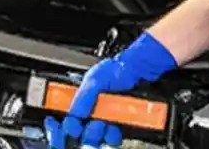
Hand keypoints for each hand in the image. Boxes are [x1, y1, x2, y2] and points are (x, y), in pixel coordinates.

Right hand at [42, 31, 175, 146]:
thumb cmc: (117, 70)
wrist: (139, 72)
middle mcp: (92, 112)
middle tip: (94, 122)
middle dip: (85, 130)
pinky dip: (113, 135)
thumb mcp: (94, 79)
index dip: (69, 124)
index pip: (69, 118)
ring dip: (99, 133)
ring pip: (96, 138)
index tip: (72, 126)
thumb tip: (74, 114)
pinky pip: (112, 138)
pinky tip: (114, 127)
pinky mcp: (119, 126)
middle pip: (81, 132)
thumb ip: (82, 97)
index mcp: (81, 100)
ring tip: (104, 123)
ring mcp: (105, 120)